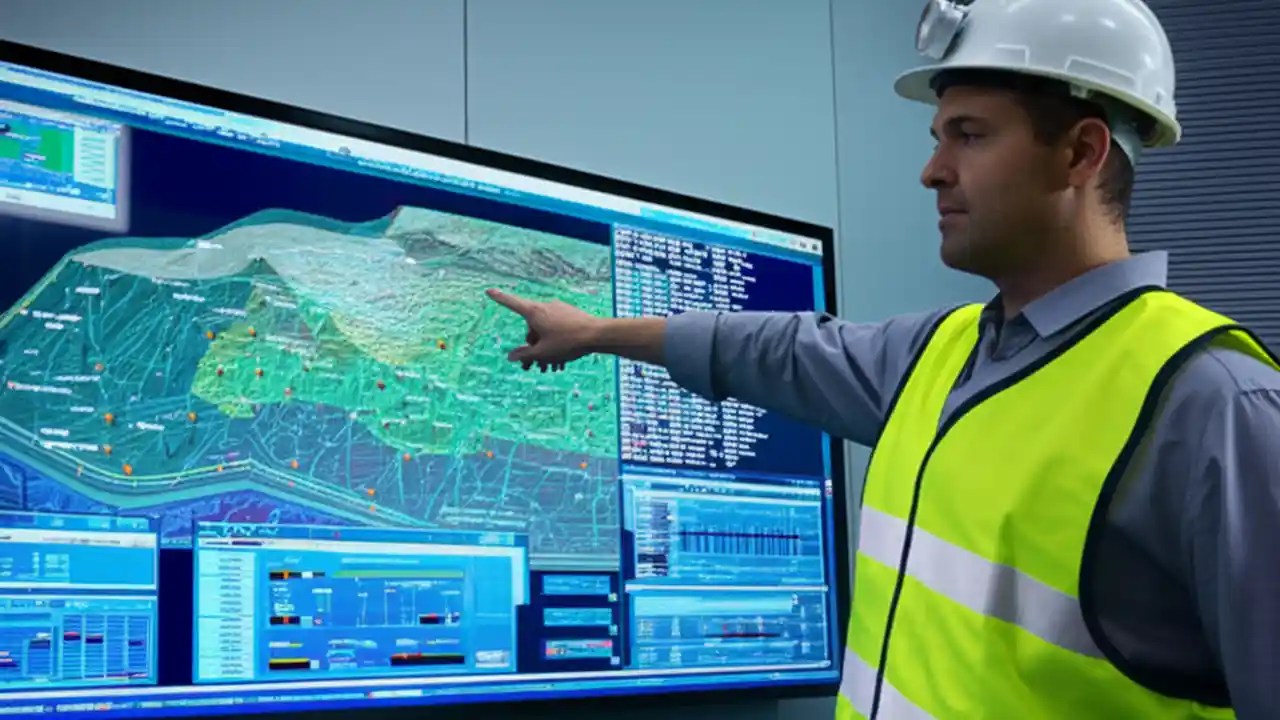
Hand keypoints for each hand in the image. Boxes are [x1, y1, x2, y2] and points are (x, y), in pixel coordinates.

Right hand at [486, 288, 603, 371]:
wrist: (597, 335)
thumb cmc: (568, 342)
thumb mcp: (543, 353)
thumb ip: (525, 355)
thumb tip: (511, 356)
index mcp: (534, 312)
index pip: (512, 303)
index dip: (499, 298)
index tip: (488, 291)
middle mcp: (545, 307)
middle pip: (530, 327)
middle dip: (531, 347)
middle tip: (533, 367)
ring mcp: (558, 309)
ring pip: (545, 330)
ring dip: (545, 347)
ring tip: (550, 367)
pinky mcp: (570, 314)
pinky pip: (557, 328)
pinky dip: (556, 341)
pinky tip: (562, 359)